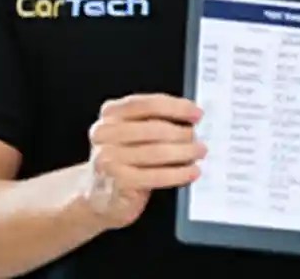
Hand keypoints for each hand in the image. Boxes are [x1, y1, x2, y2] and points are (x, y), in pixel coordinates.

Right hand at [80, 93, 205, 229]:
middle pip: (153, 128)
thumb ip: (153, 121)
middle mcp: (105, 133)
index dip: (175, 107)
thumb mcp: (130, 134)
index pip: (145, 104)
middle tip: (198, 138)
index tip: (195, 113)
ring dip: (184, 152)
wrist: (100, 195)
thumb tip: (189, 117)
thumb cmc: (123, 161)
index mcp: (110, 114)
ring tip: (198, 152)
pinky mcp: (118, 181)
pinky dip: (179, 173)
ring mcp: (108, 158)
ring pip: (157, 152)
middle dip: (182, 132)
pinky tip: (191, 171)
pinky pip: (156, 176)